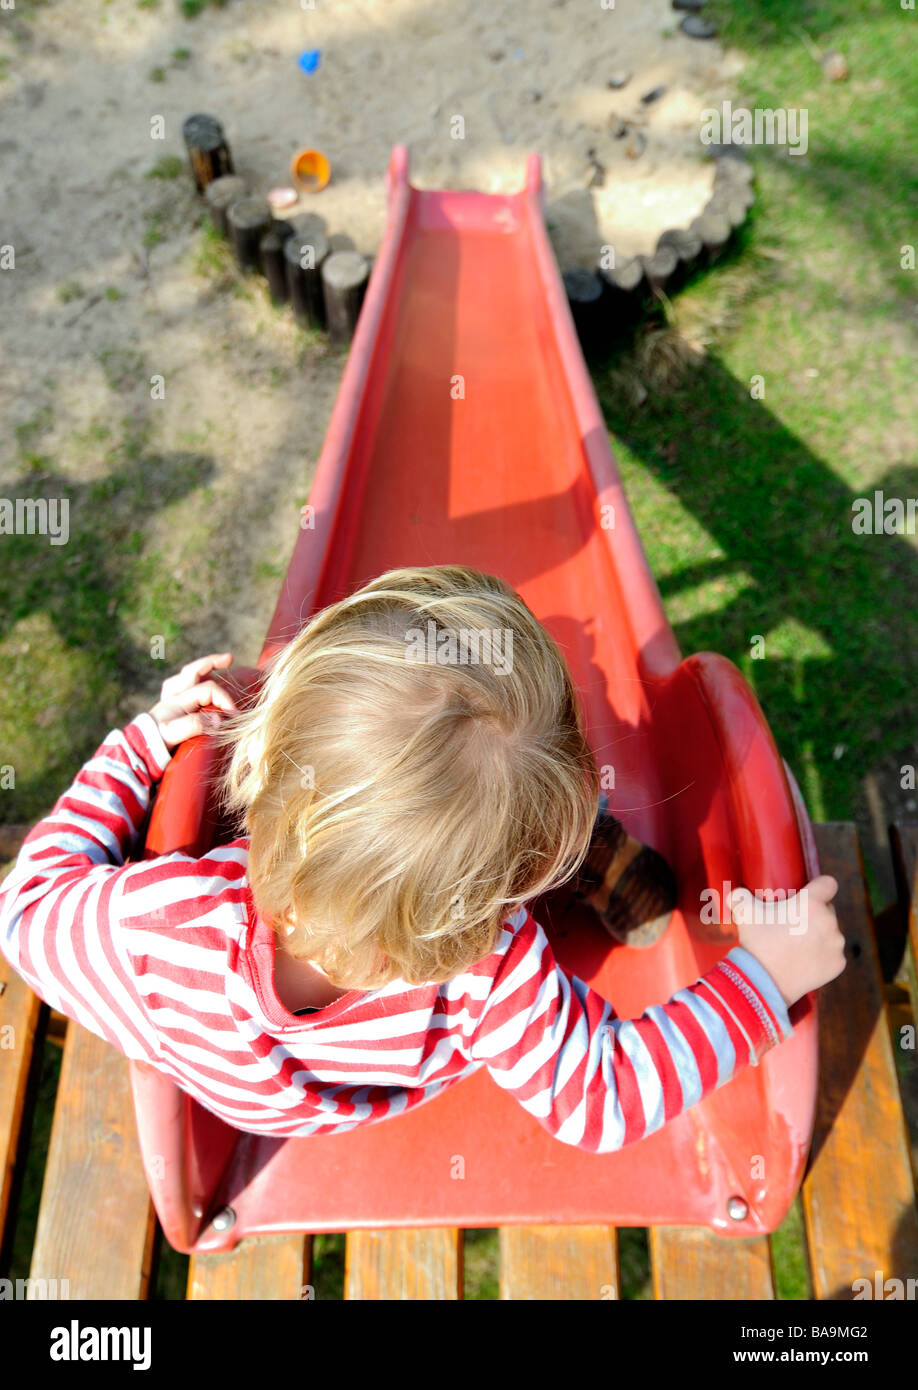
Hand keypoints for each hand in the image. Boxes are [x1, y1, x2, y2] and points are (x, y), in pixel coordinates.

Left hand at [148, 652, 239, 750]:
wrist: (140, 747)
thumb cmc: (158, 740)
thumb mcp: (175, 734)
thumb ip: (195, 725)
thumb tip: (219, 718)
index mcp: (178, 699)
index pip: (209, 689)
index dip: (225, 699)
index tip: (235, 715)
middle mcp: (174, 694)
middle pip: (194, 670)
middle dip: (212, 662)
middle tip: (229, 658)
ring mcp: (171, 697)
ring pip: (187, 674)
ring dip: (202, 668)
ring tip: (220, 663)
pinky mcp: (170, 705)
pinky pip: (182, 684)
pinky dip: (194, 679)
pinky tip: (201, 680)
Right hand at [727, 874, 845, 1008]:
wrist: (765, 982)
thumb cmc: (757, 943)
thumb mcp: (744, 913)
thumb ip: (740, 896)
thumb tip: (736, 893)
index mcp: (811, 904)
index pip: (828, 883)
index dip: (820, 886)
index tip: (809, 894)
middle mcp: (829, 921)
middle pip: (828, 909)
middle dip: (815, 914)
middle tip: (794, 924)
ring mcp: (836, 944)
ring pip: (831, 932)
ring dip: (820, 935)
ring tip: (798, 945)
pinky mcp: (838, 963)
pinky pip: (833, 954)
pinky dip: (823, 956)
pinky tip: (805, 960)